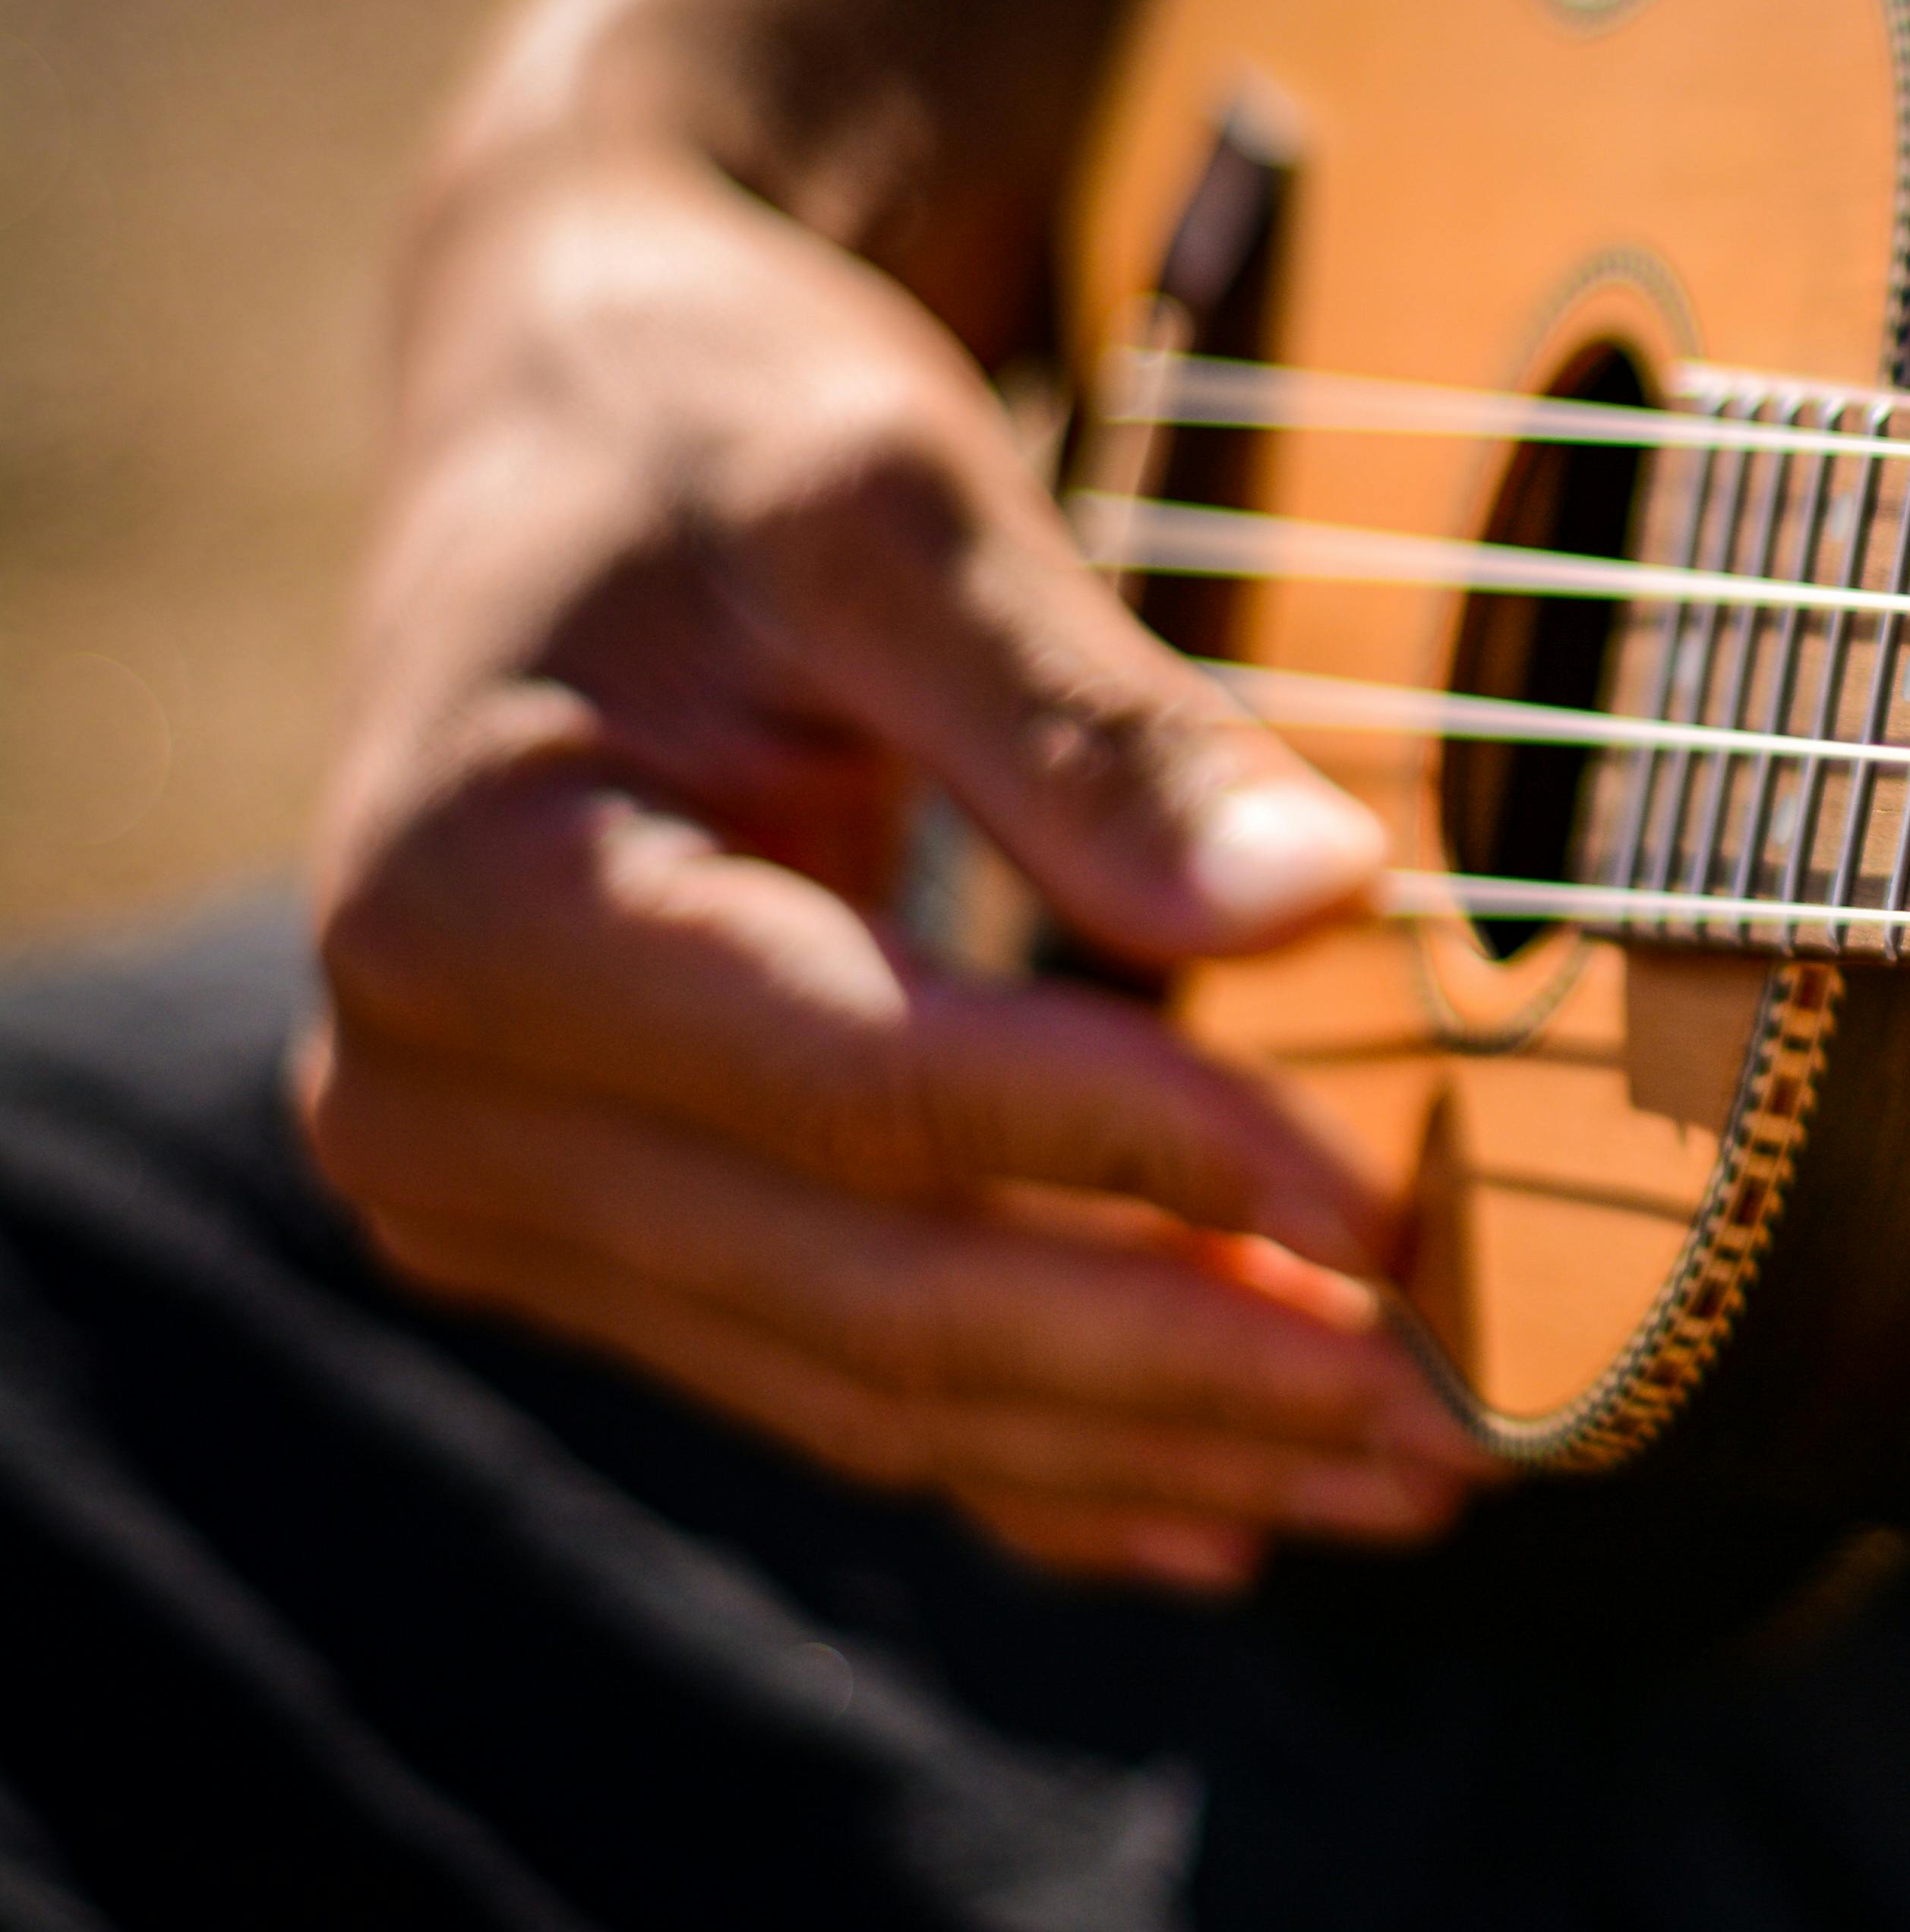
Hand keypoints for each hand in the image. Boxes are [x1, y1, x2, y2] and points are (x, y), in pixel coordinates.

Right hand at [300, 143, 1481, 1592]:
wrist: (561, 425)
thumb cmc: (721, 427)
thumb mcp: (892, 496)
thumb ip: (1089, 716)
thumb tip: (1325, 901)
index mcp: (475, 898)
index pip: (884, 1091)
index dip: (1156, 1160)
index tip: (1396, 1216)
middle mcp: (432, 1091)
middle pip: (873, 1292)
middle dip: (1181, 1372)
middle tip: (1455, 1434)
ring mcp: (492, 1194)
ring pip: (868, 1383)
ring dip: (1150, 1443)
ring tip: (1409, 1481)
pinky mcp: (582, 1238)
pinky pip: (833, 1385)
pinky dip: (1041, 1459)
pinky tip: (1229, 1506)